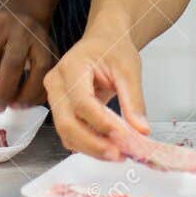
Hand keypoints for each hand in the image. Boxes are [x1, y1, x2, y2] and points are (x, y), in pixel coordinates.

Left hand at [0, 1, 59, 121]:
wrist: (21, 12)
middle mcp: (22, 30)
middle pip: (13, 63)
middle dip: (4, 92)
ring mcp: (42, 39)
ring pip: (40, 70)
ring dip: (27, 94)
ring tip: (15, 106)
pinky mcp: (55, 50)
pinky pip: (51, 75)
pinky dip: (40, 93)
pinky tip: (27, 101)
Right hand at [44, 33, 146, 160]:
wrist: (103, 41)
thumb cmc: (113, 49)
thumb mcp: (129, 69)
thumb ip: (134, 100)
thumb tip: (141, 130)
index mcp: (71, 67)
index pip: (82, 102)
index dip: (101, 123)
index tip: (124, 137)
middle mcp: (56, 84)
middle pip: (67, 123)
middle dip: (93, 144)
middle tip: (120, 155)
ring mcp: (55, 98)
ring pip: (67, 133)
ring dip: (92, 148)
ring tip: (119, 154)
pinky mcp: (61, 110)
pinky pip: (70, 134)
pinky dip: (89, 145)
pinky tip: (109, 147)